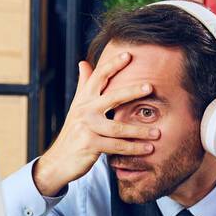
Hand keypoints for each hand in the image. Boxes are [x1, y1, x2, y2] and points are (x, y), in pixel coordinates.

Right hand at [33, 51, 160, 196]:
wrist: (59, 160)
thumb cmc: (73, 132)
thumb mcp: (77, 107)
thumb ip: (83, 86)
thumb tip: (83, 62)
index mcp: (83, 99)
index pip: (98, 76)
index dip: (113, 64)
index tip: (128, 55)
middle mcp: (84, 110)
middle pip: (112, 97)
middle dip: (132, 91)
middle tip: (150, 87)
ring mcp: (86, 127)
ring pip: (118, 127)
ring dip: (139, 131)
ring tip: (157, 132)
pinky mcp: (90, 144)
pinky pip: (117, 146)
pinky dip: (133, 148)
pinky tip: (147, 149)